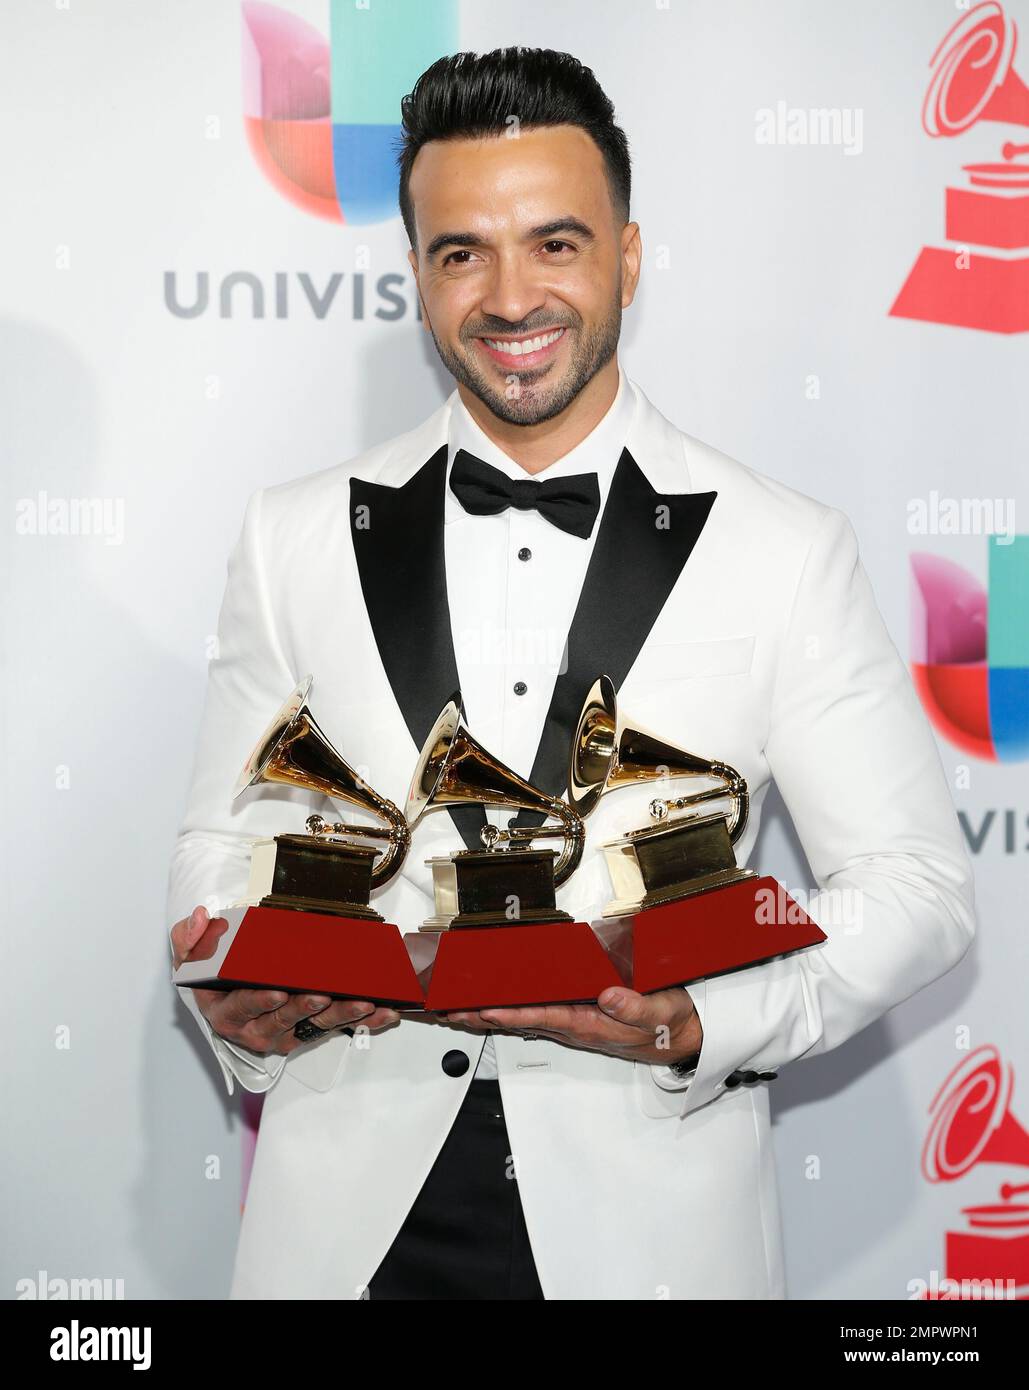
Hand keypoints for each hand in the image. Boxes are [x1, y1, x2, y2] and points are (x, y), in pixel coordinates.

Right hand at [170, 905, 399, 1056]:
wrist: (229, 989)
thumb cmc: (214, 974)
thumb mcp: (191, 956)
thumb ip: (189, 937)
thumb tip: (200, 916)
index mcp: (226, 1011)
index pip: (242, 1007)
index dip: (259, 1002)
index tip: (276, 992)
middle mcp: (256, 1028)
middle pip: (283, 1021)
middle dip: (305, 1008)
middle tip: (323, 994)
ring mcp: (285, 1032)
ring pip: (316, 1026)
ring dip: (342, 1015)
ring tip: (363, 1002)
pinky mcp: (310, 1030)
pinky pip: (338, 1027)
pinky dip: (364, 1022)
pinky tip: (384, 1012)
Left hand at [440, 986, 702, 1066]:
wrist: (681, 1037)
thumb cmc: (668, 1023)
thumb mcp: (661, 1013)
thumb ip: (635, 1006)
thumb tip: (608, 996)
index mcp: (591, 1024)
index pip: (544, 1017)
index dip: (513, 1014)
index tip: (484, 1010)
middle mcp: (575, 1027)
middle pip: (522, 1021)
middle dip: (484, 1018)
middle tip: (450, 1013)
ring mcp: (574, 1025)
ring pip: (524, 1020)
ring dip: (489, 1017)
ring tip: (457, 1011)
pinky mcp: (577, 1020)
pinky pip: (536, 1016)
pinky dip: (510, 1012)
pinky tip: (493, 1009)